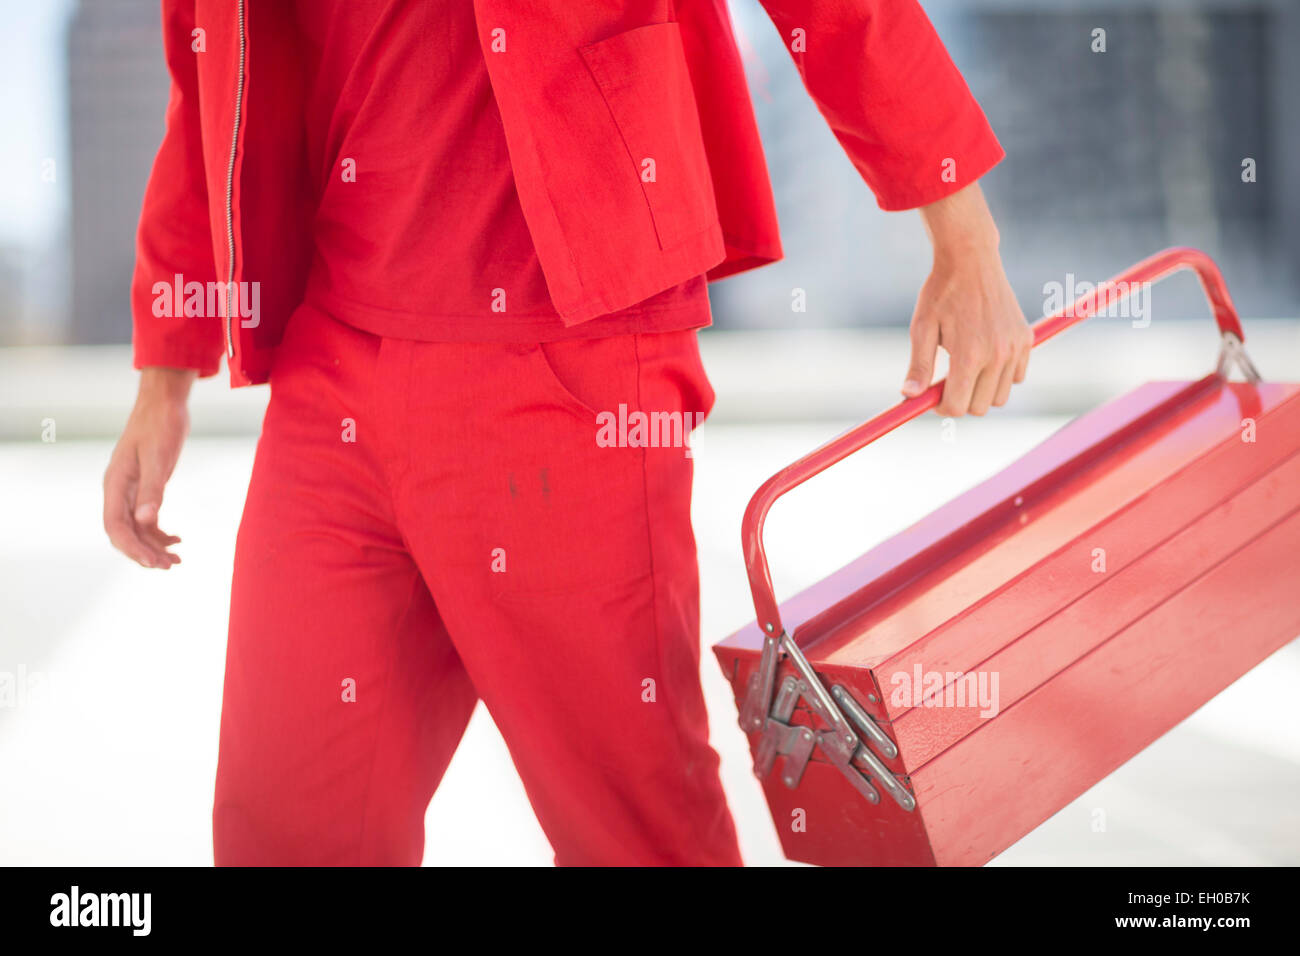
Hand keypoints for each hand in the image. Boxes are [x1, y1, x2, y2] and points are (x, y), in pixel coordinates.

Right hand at [103, 367, 194, 568]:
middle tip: (171, 566)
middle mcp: (118, 490)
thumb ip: (153, 490)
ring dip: (154, 546)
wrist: (164, 403)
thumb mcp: (160, 458)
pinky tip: (177, 539)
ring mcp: (130, 490)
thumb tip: (145, 522)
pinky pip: (145, 518)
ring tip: (177, 560)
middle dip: (144, 552)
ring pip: (136, 529)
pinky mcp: (143, 487)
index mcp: (115, 484)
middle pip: (123, 533)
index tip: (153, 563)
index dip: (132, 548)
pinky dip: (159, 532)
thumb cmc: (161, 426)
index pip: (115, 526)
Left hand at [902, 183, 1031, 416]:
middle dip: (961, 401)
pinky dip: (1001, 376)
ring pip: (1000, 396)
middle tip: (947, 381)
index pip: (957, 406)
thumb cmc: (940, 293)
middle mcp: (997, 355)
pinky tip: (985, 356)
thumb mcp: (922, 328)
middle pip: (980, 407)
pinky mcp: (1025, 340)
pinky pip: (1016, 377)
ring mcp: (1015, 348)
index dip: (941, 407)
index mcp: (969, 355)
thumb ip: (919, 366)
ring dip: (982, 391)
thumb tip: (909, 397)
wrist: (970, 259)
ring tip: (966, 367)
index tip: (933, 396)